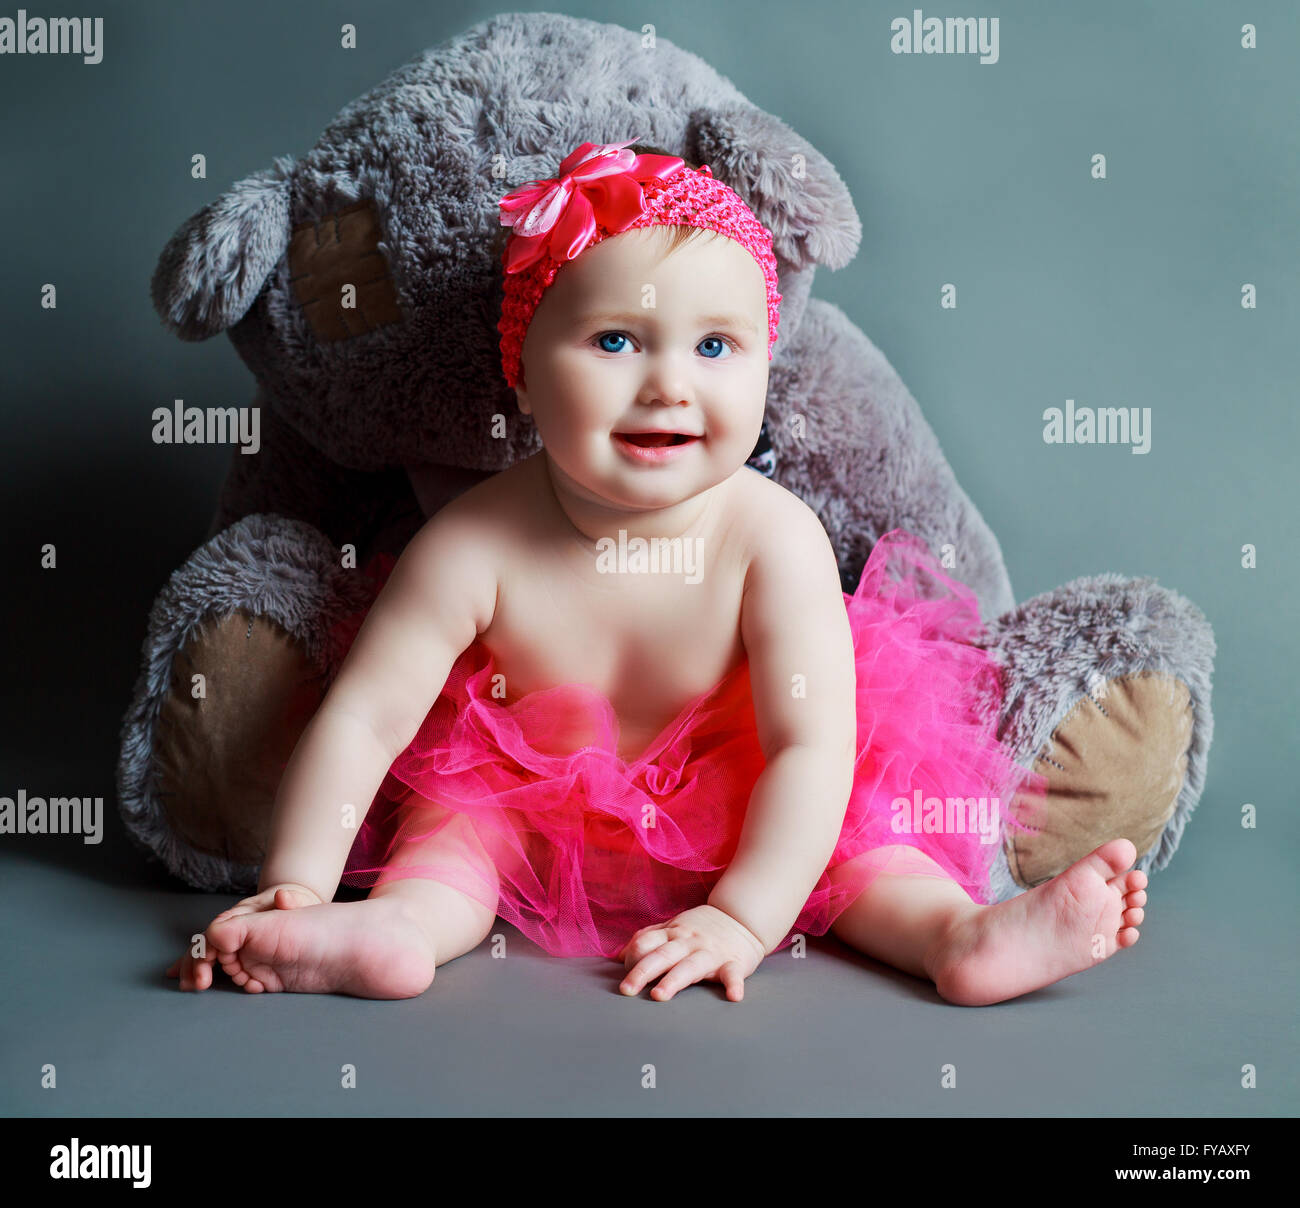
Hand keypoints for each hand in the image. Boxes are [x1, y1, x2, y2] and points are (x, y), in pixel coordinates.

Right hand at [165, 882, 322, 989]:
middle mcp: (234, 929)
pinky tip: (189, 981)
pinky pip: (217, 965)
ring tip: (186, 985)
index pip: (218, 931)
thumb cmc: (295, 906)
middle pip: (207, 945)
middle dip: (197, 963)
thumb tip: (282, 896)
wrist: (299, 911)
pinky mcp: (241, 958)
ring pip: (207, 956)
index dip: (211, 947)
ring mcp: (236, 944)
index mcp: (244, 916)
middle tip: (196, 983)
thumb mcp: (297, 900)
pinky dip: (201, 972)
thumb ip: (291, 900)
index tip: (209, 963)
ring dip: (194, 970)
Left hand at [616, 904, 766, 1002]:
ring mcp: (710, 952)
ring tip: (659, 995)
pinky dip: (734, 984)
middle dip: (642, 972)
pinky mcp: (733, 962)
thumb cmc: (700, 928)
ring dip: (674, 980)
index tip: (623, 973)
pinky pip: (733, 973)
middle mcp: (688, 942)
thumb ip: (647, 939)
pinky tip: (733, 996)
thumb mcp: (671, 928)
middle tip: (626, 990)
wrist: (741, 917)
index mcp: (672, 933)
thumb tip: (618, 956)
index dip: (632, 957)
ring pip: (690, 966)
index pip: (646, 942)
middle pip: (662, 956)